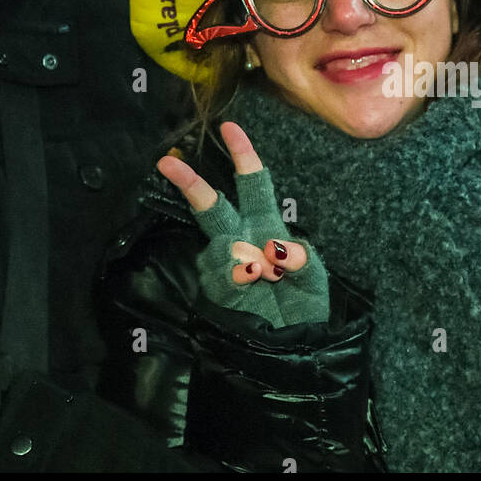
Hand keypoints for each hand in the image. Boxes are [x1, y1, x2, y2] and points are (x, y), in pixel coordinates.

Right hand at [158, 122, 329, 327]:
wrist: (294, 354)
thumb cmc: (305, 312)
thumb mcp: (314, 282)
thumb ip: (300, 260)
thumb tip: (275, 248)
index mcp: (267, 228)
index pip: (253, 185)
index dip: (243, 155)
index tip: (229, 127)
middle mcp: (241, 242)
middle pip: (213, 206)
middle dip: (192, 184)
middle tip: (166, 163)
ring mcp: (222, 268)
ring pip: (222, 247)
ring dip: (247, 261)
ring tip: (269, 280)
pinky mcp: (214, 294)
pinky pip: (224, 278)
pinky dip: (242, 282)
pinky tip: (255, 291)